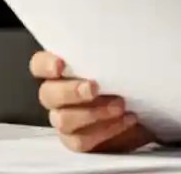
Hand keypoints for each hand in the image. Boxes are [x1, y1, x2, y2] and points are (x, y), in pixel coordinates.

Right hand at [29, 51, 155, 152]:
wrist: (141, 111)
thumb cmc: (125, 81)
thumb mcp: (119, 64)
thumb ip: (107, 56)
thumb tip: (118, 41)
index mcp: (61, 72)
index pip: (39, 65)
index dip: (46, 65)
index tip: (61, 65)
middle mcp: (56, 96)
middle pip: (48, 94)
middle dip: (71, 91)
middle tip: (94, 88)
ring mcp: (64, 120)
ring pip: (63, 120)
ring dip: (93, 113)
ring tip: (120, 106)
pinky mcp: (76, 140)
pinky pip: (81, 141)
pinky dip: (105, 130)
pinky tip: (125, 120)